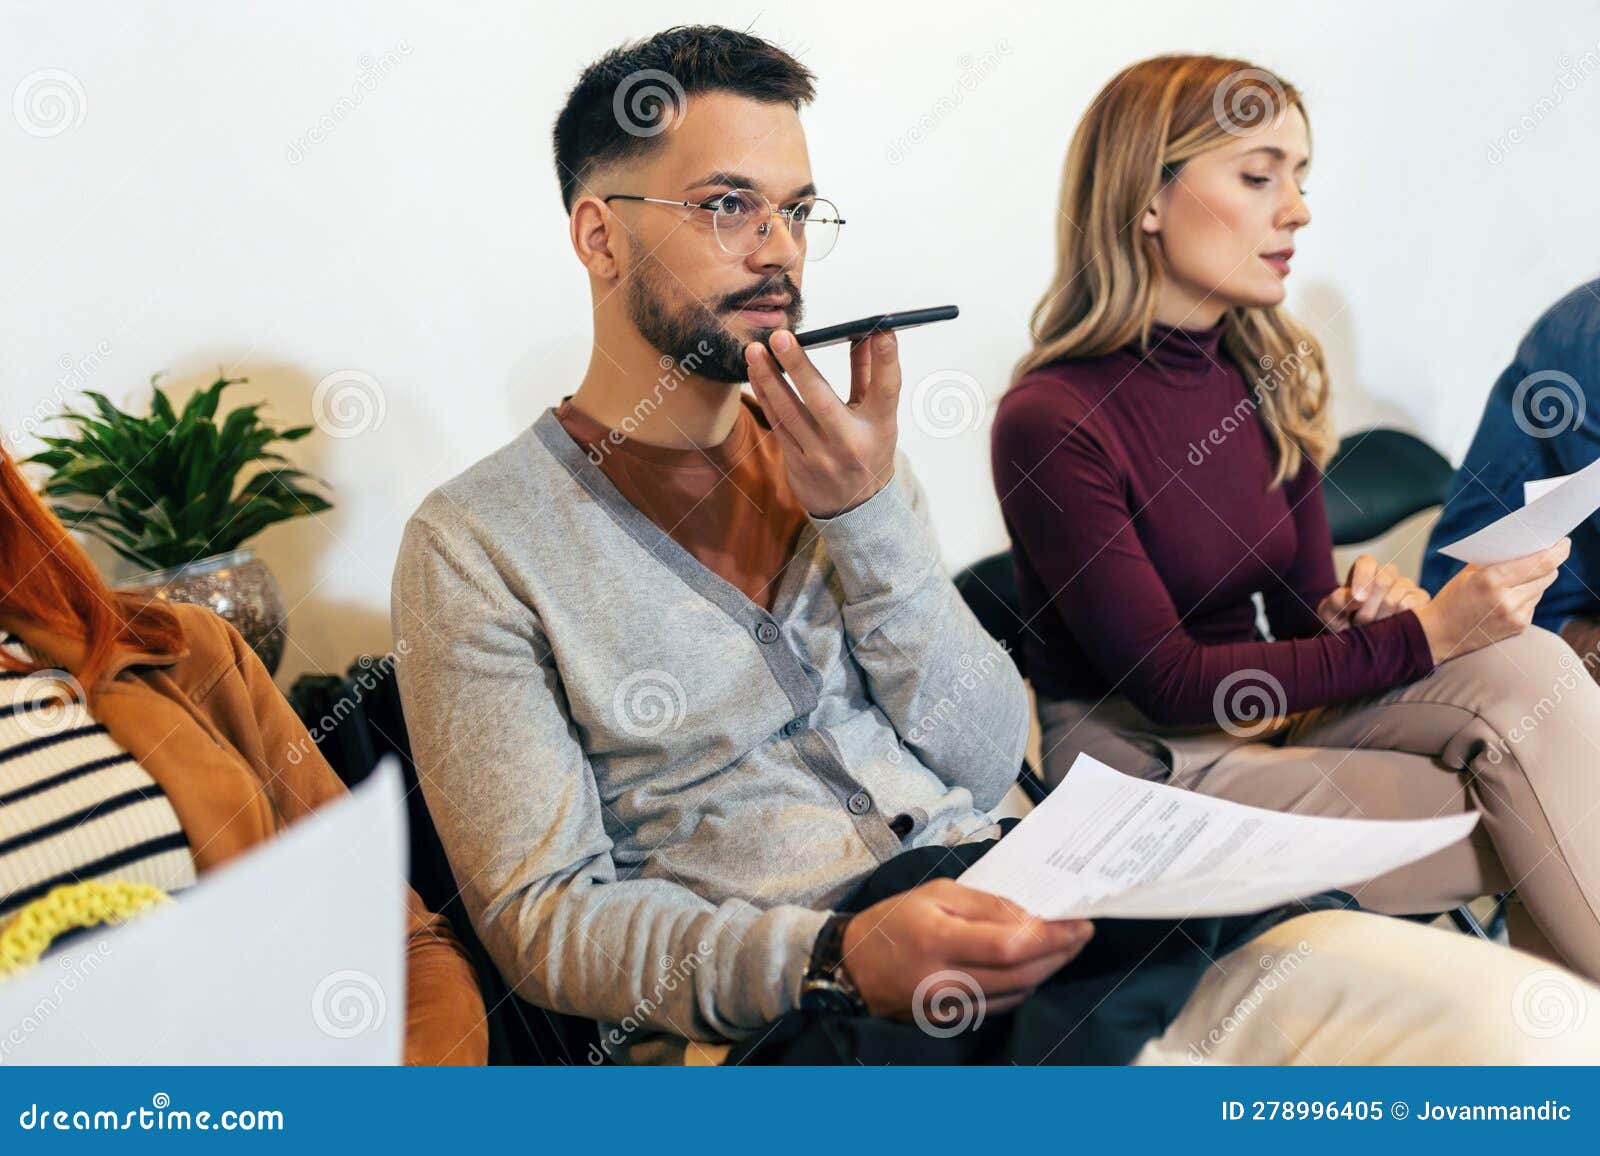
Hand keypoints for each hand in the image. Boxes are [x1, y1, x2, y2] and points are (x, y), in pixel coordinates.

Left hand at [744, 329, 900, 517]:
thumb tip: (864, 333)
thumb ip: (870, 375)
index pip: (887, 389)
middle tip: (780, 337)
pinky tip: (755, 374)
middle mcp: (850, 442)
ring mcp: (821, 456)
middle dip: (799, 366)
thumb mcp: (878, 417)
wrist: (855, 508)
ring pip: (789, 412)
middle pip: (822, 400)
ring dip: (769, 379)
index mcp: (880, 426)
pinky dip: (764, 396)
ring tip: (754, 351)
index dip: (886, 359)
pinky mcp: (797, 463)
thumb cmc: (868, 450)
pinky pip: (777, 425)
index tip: (883, 328)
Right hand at [838, 877, 1092, 1022]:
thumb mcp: (935, 893)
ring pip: (1017, 992)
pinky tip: (1036, 968)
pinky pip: (1001, 1004)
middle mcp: (946, 978)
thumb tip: (1029, 917)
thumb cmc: (892, 922)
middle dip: (1060, 953)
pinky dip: (1025, 985)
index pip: (1011, 944)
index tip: (1079, 922)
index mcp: (940, 938)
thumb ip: (985, 905)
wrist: (852, 967)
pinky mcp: (952, 1020)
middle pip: (1022, 973)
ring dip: (1048, 970)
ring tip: (1066, 947)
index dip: (1052, 936)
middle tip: (1082, 934)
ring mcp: (950, 1005)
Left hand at [1316, 554, 1430, 630]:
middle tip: (1358, 623)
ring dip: (1379, 619)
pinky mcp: (1420, 599)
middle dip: (1367, 608)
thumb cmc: (1343, 623)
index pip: (1367, 562)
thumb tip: (1351, 596)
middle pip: (1382, 581)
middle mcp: (1387, 573)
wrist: (1361, 642)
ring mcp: (1405, 585)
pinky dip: (1397, 621)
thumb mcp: (1330, 615)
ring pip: (1395, 599)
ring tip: (1373, 627)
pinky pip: (1411, 607)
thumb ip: (1335, 602)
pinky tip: (1391, 627)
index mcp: (1364, 569)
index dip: (1362, 579)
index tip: (1356, 600)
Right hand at [1413, 538, 1570, 662]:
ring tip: (1517, 579)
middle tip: (1544, 554)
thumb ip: (1498, 560)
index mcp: (1492, 580)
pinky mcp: (1520, 626)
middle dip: (1547, 563)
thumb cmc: (1453, 598)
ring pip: (1542, 588)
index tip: (1564, 542)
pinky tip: (1509, 597)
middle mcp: (1508, 600)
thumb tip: (1528, 547)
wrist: (1439, 634)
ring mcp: (1516, 616)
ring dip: (1536, 580)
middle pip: (1548, 574)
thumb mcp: (1470, 573)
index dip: (1558, 550)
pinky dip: (1527, 595)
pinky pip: (1534, 602)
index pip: (1541, 563)